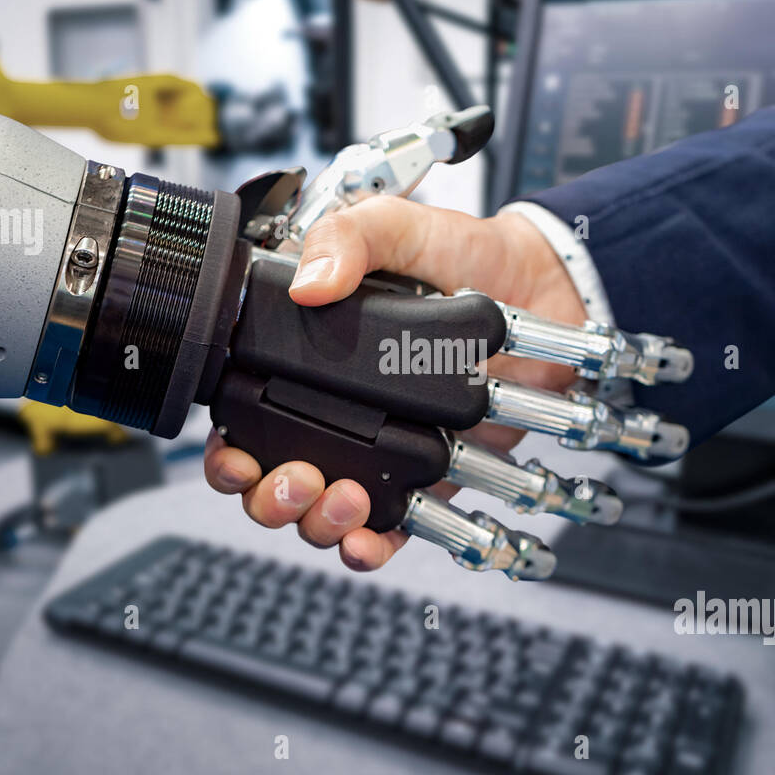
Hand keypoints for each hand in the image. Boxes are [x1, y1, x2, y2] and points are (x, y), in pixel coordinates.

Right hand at [204, 196, 585, 570]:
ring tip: (345, 499)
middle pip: (272, 480)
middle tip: (297, 481)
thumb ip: (350, 238)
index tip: (237, 456)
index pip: (244, 417)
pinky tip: (367, 541)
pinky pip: (389, 528)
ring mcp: (380, 449)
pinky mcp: (427, 477)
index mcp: (309, 359)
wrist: (546, 287)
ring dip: (319, 521)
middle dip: (270, 497)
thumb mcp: (400, 226)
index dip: (229, 449)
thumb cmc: (467, 255)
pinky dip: (371, 548)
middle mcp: (336, 411)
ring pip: (322, 512)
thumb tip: (307, 285)